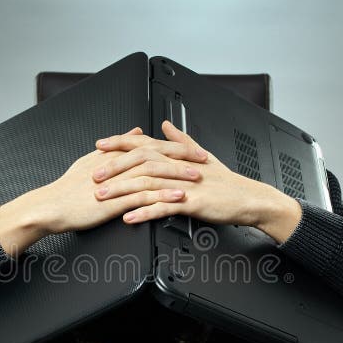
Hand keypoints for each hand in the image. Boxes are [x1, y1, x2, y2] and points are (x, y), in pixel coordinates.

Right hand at [0, 126, 207, 255]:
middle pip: (156, 155)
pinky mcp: (114, 201)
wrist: (51, 207)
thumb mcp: (92, 160)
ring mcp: (116, 183)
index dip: (173, 146)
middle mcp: (117, 165)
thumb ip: (117, 146)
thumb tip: (135, 132)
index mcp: (114, 155)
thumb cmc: (68, 189)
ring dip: (177, 175)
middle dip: (182, 156)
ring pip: (153, 174)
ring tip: (197, 177)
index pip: (150, 145)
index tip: (192, 149)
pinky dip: (163, 195)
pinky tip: (178, 197)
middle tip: (203, 158)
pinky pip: (143, 196)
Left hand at [92, 120, 302, 242]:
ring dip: (122, 191)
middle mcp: (178, 166)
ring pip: (147, 183)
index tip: (100, 146)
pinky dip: (144, 212)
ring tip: (103, 198)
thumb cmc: (225, 181)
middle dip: (114, 168)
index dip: (120, 143)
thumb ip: (180, 140)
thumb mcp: (201, 155)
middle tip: (94, 175)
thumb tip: (165, 124)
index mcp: (178, 155)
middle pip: (140, 162)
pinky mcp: (192, 202)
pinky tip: (128, 217)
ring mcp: (184, 184)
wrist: (248, 199)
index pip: (144, 143)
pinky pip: (163, 207)